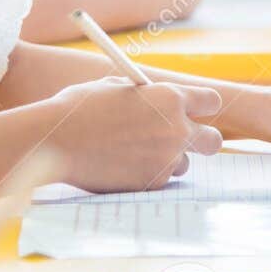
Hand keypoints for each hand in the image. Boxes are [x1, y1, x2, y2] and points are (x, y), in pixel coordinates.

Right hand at [46, 77, 222, 191]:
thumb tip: (153, 98)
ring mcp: (166, 160)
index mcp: (170, 98)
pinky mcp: (152, 184)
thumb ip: (144, 95)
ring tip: (133, 152)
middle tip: (185, 139)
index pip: (212, 102)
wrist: (57, 142)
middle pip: (213, 140)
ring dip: (167, 159)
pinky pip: (159, 179)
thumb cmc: (80, 108)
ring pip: (183, 164)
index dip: (201, 106)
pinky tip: (120, 165)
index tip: (192, 109)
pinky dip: (146, 174)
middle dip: (203, 139)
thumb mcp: (116, 87)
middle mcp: (176, 130)